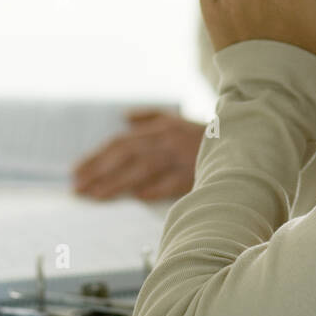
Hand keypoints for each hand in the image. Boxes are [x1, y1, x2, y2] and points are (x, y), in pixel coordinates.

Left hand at [72, 110, 204, 199]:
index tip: (76, 171)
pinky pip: (172, 181)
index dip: (96, 156)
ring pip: (142, 169)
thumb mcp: (176, 120)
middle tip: (77, 187)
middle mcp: (165, 141)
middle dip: (98, 171)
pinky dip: (155, 188)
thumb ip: (149, 117)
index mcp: (158, 130)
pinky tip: (138, 198)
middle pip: (126, 155)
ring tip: (95, 196)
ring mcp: (179, 157)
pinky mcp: (195, 172)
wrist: (240, 142)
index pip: (120, 142)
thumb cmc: (202, 136)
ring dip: (117, 183)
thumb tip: (125, 117)